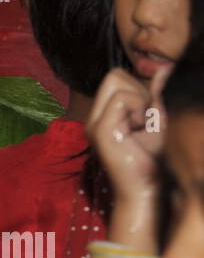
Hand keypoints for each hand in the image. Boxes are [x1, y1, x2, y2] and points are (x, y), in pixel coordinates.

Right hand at [87, 67, 167, 208]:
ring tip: (142, 125)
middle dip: (138, 90)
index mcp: (103, 116)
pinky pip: (122, 99)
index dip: (137, 87)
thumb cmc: (152, 158)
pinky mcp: (101, 131)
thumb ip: (157, 94)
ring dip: (139, 99)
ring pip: (117, 82)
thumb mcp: (157, 119)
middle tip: (144, 119)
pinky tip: (139, 130)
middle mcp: (94, 118)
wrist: (146, 187)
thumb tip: (163, 69)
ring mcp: (94, 124)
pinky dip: (139, 108)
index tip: (146, 115)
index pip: (115, 78)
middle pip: (114, 75)